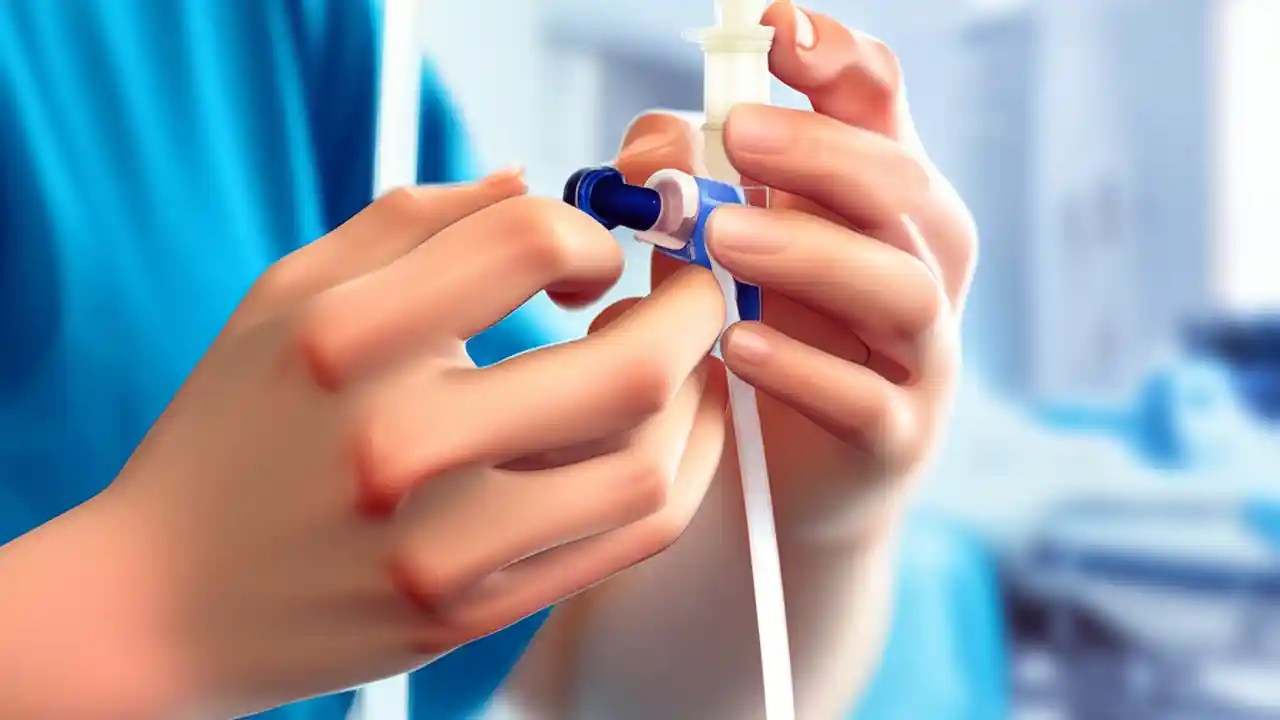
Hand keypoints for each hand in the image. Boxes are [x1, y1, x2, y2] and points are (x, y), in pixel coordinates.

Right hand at [18, 172, 727, 718]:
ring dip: (698, 396)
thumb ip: (410, 222)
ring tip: (680, 359)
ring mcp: (441, 547)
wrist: (164, 600)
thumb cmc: (231, 431)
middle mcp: (395, 446)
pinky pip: (627, 540)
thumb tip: (528, 179)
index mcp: (340, 340)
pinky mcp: (470, 613)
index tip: (590, 252)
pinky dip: (682, 470)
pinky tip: (675, 430)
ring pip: (648, 465)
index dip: (590, 231)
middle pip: (626, 368)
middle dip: (694, 308)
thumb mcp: (287, 295)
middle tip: (694, 286)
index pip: (526, 242)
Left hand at [609, 2, 976, 541]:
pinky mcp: (895, 437)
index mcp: (876, 198)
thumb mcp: (710, 244)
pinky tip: (738, 346)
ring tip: (723, 237)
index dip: (837, 59)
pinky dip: (804, 371)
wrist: (776, 478)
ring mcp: (918, 354)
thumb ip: (683, 183)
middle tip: (739, 134)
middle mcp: (917, 263)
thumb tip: (652, 150)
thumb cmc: (752, 331)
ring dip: (814, 253)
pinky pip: (868, 403)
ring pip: (904, 289)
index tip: (773, 27)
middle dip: (823, 151)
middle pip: (904, 186)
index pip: (882, 106)